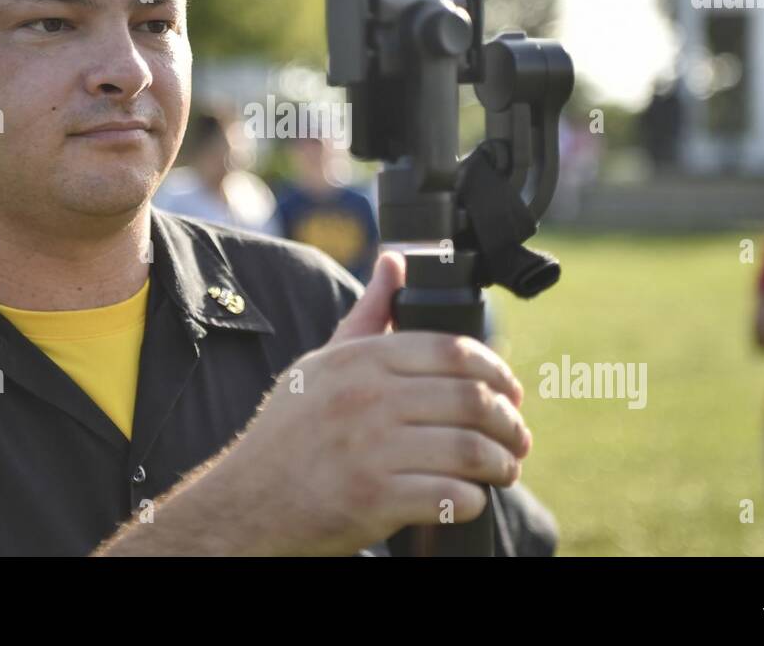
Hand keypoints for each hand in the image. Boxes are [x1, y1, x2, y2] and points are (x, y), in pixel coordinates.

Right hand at [211, 251, 530, 555]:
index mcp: (360, 360)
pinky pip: (452, 497)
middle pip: (472, 399)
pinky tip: (470, 499)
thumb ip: (368, 315)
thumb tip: (395, 261)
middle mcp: (367, 398)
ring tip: (504, 470)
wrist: (246, 502)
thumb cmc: (288, 432)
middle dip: (510, 423)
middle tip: (517, 439)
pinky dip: (473, 501)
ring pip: (471, 449)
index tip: (510, 392)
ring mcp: (371, 450)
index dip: (497, 372)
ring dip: (501, 464)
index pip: (454, 351)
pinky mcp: (374, 500)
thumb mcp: (321, 364)